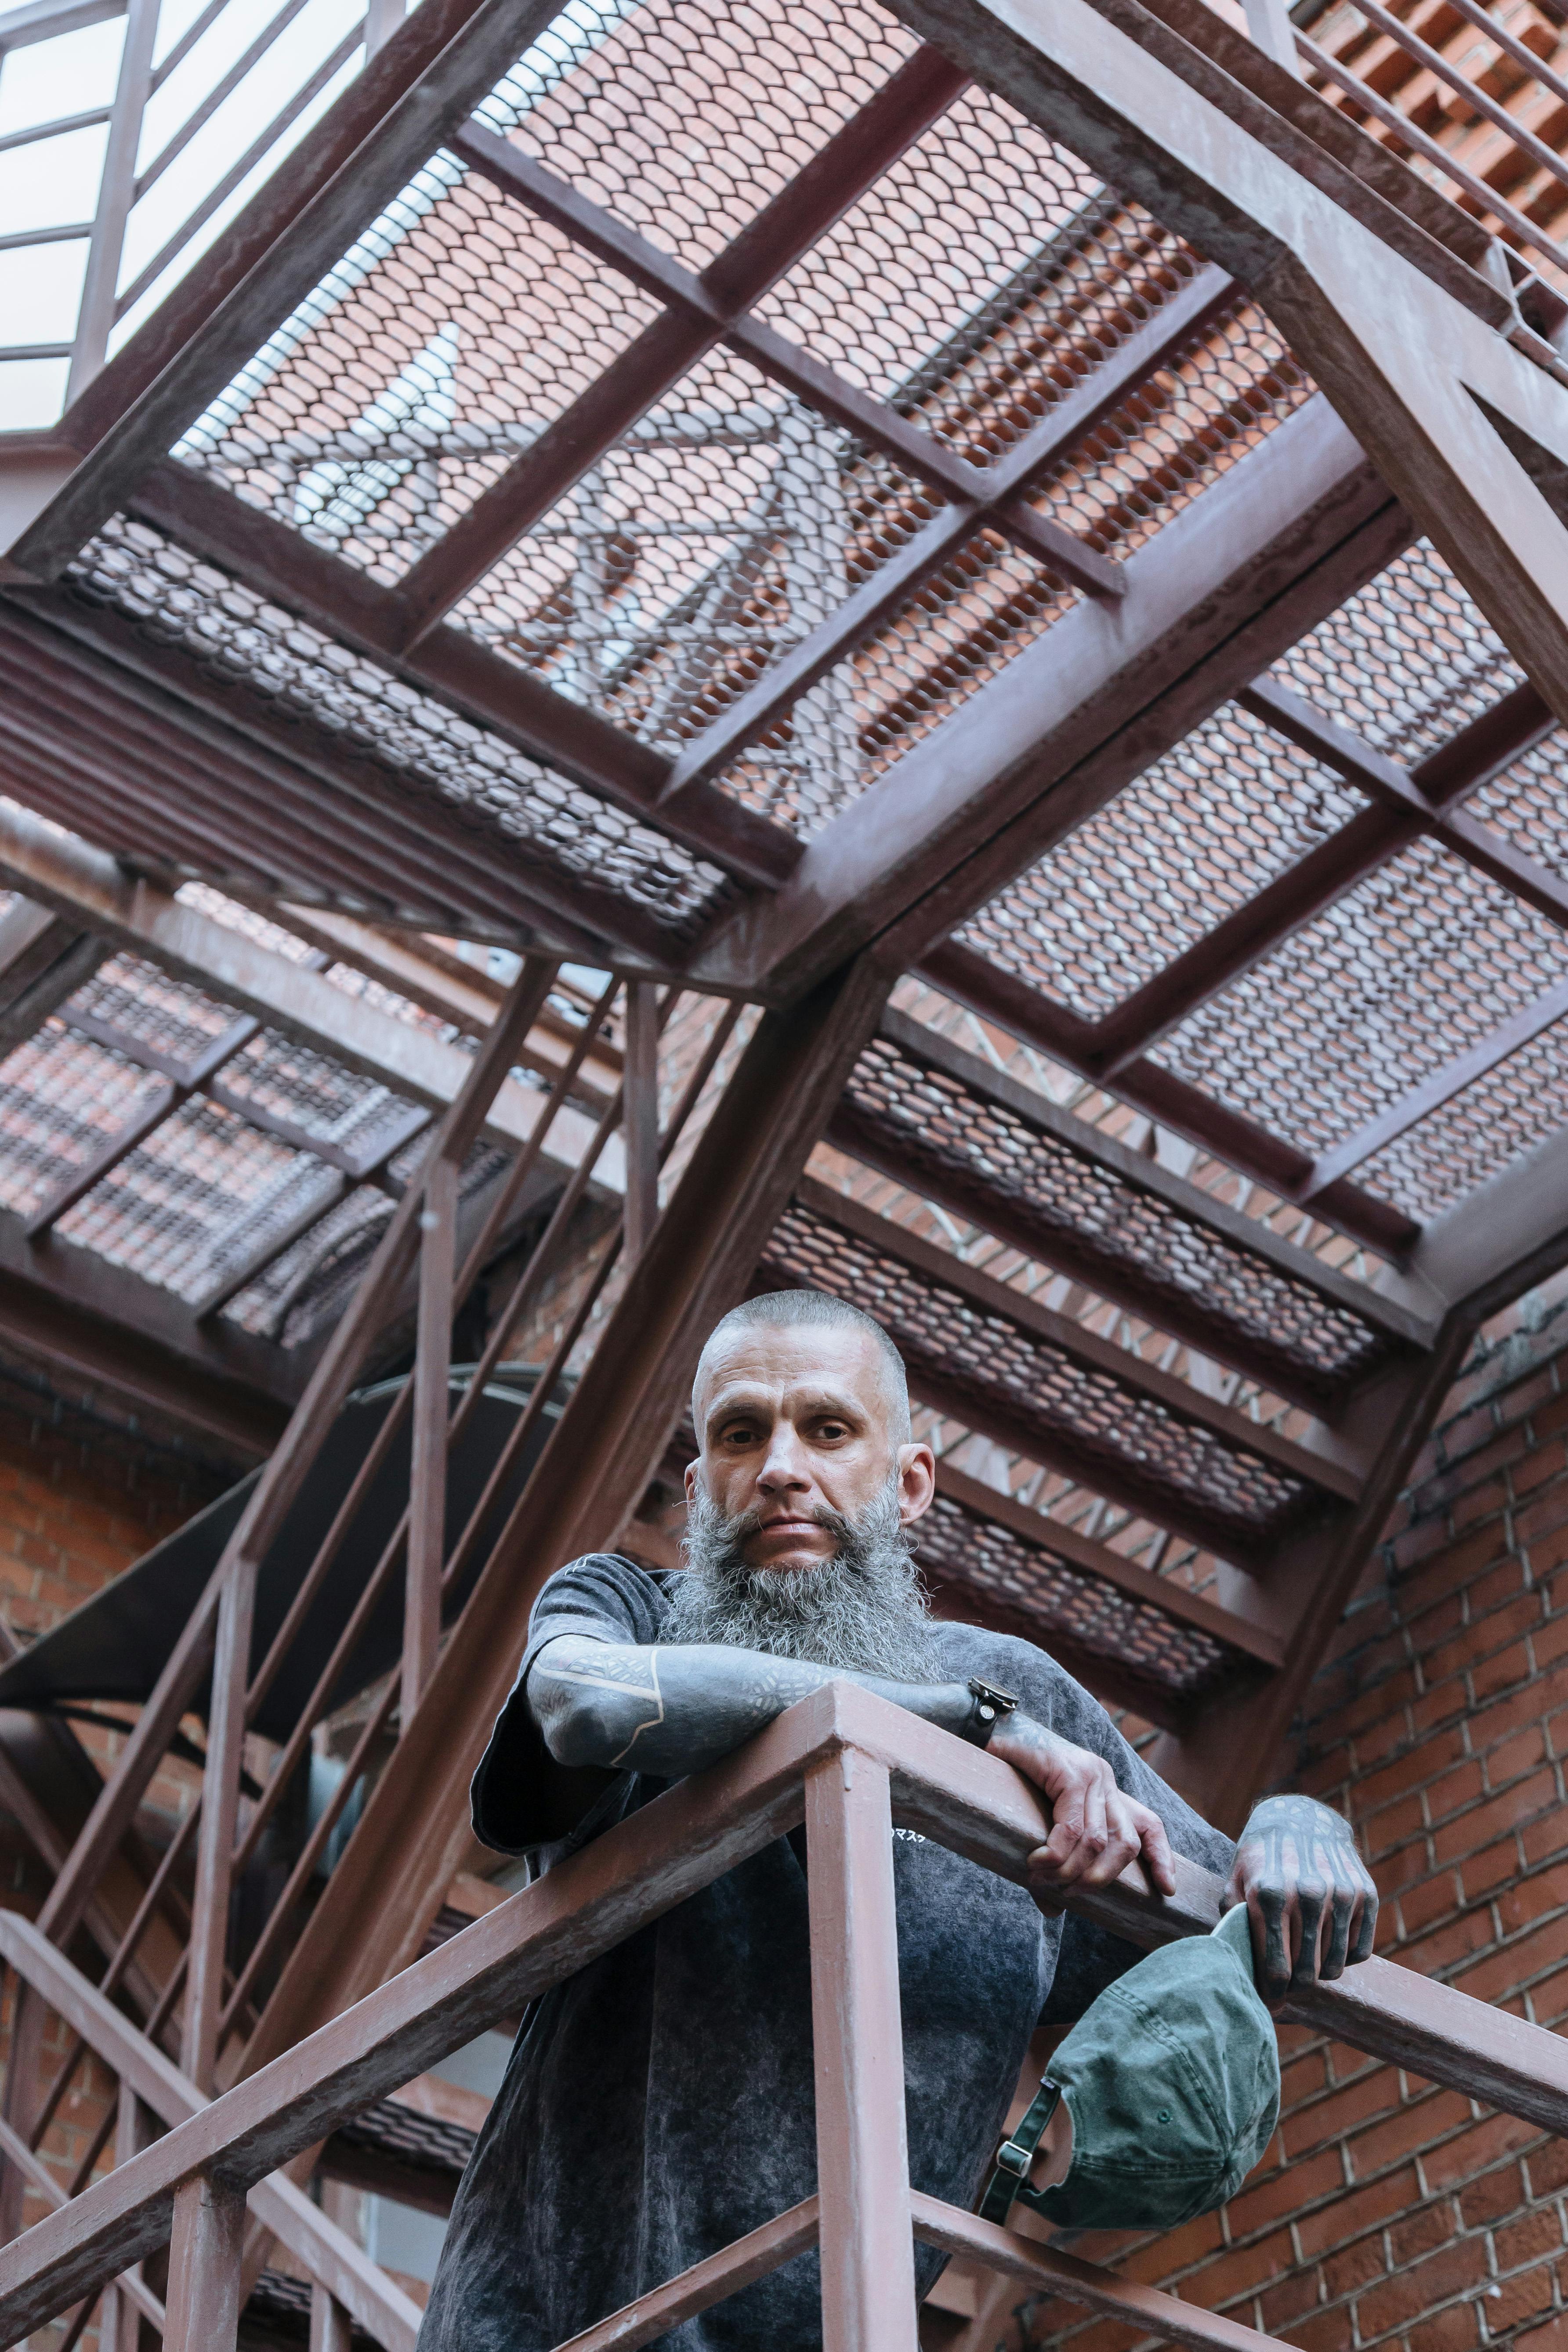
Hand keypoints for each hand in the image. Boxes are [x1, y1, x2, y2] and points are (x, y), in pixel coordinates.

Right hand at [990, 1713, 1176, 1912]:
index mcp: (1107, 1791)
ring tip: (1044, 1878)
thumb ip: (1057, 1861)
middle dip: (1096, 1879)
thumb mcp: (1044, 1818)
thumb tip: (1054, 1910)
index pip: (1148, 1824)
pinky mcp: (1068, 1771)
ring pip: (1099, 1840)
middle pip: (1124, 1844)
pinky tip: (1038, 1862)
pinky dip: (1055, 1853)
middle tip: (1061, 1892)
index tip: (1168, 1889)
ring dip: (1072, 1870)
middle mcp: (1105, 1780)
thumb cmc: (1017, 1779)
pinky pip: (1070, 1826)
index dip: (1161, 1858)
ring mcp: (1091, 1774)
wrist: (993, 1731)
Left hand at [1225, 1793, 1376, 2007]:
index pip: (1276, 1970)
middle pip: (1307, 1974)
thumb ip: (1233, 1926)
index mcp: (1268, 1895)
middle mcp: (1306, 1894)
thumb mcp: (1235, 1884)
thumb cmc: (1259, 1860)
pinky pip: (1360, 1952)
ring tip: (1305, 1962)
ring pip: (1335, 1967)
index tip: (1269, 2003)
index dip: (1272, 1995)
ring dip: (1320, 1973)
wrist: (1300, 1819)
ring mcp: (1339, 1894)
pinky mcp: (1365, 1894)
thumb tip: (1236, 1971)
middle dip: (1295, 1989)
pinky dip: (1345, 1957)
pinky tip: (1328, 1942)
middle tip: (1287, 1989)